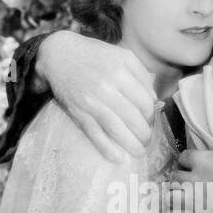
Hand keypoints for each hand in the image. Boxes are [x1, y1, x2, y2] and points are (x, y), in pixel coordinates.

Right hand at [36, 31, 156, 162]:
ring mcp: (91, 102)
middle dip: (144, 133)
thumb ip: (141, 74)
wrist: (58, 55)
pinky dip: (107, 149)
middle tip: (146, 139)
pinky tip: (117, 158)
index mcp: (121, 71)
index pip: (144, 101)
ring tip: (139, 151)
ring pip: (117, 129)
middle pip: (133, 118)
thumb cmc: (94, 55)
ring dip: (131, 145)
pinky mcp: (78, 112)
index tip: (150, 120)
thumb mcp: (122, 56)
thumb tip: (153, 99)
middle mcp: (107, 87)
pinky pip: (95, 134)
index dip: (151, 115)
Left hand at [168, 95, 212, 212]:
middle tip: (188, 180)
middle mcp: (195, 177)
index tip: (192, 164)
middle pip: (176, 175)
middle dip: (180, 177)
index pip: (183, 157)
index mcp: (203, 159)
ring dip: (176, 193)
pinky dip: (179, 209)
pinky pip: (180, 211)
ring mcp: (196, 197)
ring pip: (172, 193)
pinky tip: (185, 210)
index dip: (187, 160)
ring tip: (183, 195)